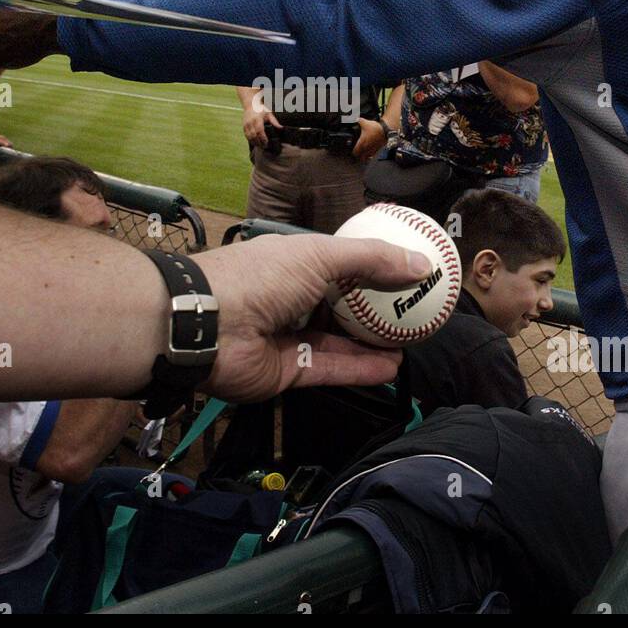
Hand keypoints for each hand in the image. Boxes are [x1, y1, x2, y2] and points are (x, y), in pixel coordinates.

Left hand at [195, 233, 430, 401]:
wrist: (206, 325)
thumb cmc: (259, 276)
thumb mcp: (320, 255)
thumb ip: (371, 259)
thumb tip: (422, 265)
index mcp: (293, 262)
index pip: (339, 264)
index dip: (372, 267)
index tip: (407, 273)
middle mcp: (291, 298)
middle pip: (341, 306)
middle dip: (376, 310)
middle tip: (414, 314)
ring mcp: (288, 336)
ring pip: (338, 341)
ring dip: (373, 344)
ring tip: (409, 343)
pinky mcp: (286, 371)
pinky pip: (329, 369)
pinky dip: (360, 369)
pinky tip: (391, 367)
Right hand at [242, 99, 281, 146]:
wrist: (250, 105)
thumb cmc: (261, 109)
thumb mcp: (269, 113)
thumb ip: (274, 121)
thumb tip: (281, 128)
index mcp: (257, 119)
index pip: (259, 131)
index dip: (263, 138)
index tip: (267, 142)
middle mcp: (251, 122)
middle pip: (254, 135)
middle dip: (259, 142)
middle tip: (265, 147)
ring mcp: (246, 125)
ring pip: (249, 137)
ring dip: (254, 142)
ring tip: (260, 146)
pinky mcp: (244, 126)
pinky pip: (246, 135)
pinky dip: (250, 140)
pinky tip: (255, 142)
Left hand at [352, 118, 387, 160]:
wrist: (386, 130)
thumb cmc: (376, 128)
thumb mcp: (365, 122)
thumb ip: (359, 120)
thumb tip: (355, 118)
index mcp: (362, 143)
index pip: (355, 152)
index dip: (353, 152)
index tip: (352, 151)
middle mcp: (367, 148)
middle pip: (360, 157)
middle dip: (358, 156)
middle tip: (357, 153)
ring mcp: (373, 149)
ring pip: (366, 157)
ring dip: (364, 156)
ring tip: (362, 154)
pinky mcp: (378, 149)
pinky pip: (372, 155)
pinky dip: (370, 155)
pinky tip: (369, 152)